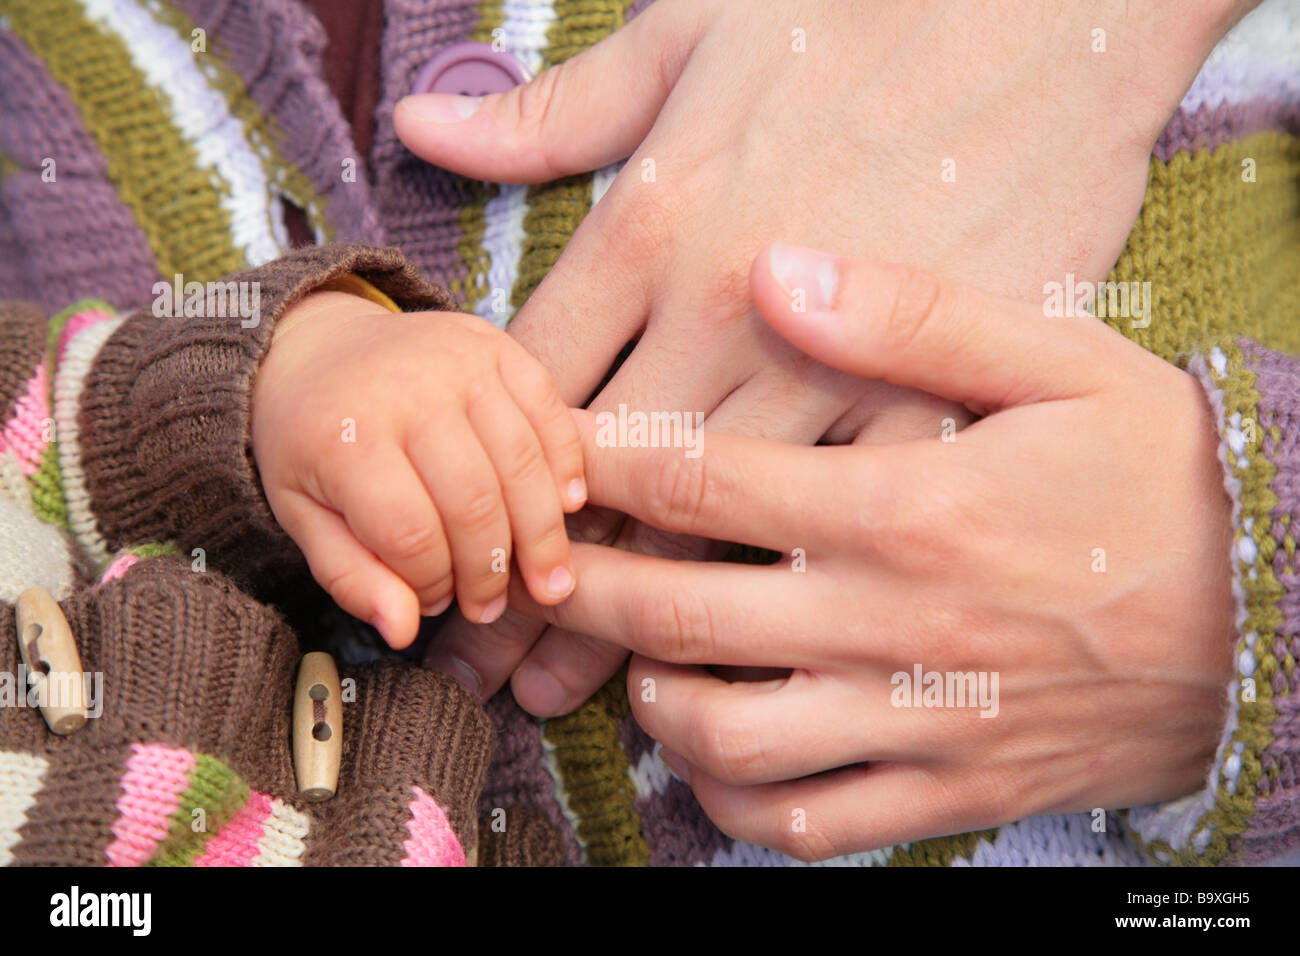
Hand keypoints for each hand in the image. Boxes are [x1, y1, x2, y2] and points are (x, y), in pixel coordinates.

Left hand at [251, 291, 585, 647]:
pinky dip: (567, 464)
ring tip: (548, 580)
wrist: (317, 345)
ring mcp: (458, 361)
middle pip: (475, 501)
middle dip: (493, 569)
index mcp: (344, 437)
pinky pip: (550, 411)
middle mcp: (406, 390)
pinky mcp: (497, 345)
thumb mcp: (302, 514)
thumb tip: (402, 632)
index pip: (410, 533)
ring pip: (522, 463)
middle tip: (494, 606)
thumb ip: (349, 576)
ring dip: (542, 533)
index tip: (435, 603)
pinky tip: (567, 506)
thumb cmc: (311, 442)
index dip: (434, 583)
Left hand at [511, 244, 1236, 858]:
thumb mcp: (1056, 363)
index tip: (555, 450)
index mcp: (904, 509)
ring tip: (633, 663)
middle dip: (579, 589)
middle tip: (530, 568)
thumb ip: (910, 316)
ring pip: (725, 742)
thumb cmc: (1156, 476)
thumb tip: (778, 270)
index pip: (703, 483)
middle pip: (680, 616)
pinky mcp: (948, 793)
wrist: (1273, 612)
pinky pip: (808, 826)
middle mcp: (890, 624)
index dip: (606, 463)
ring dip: (650, 703)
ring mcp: (916, 723)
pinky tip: (718, 760)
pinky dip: (736, 804)